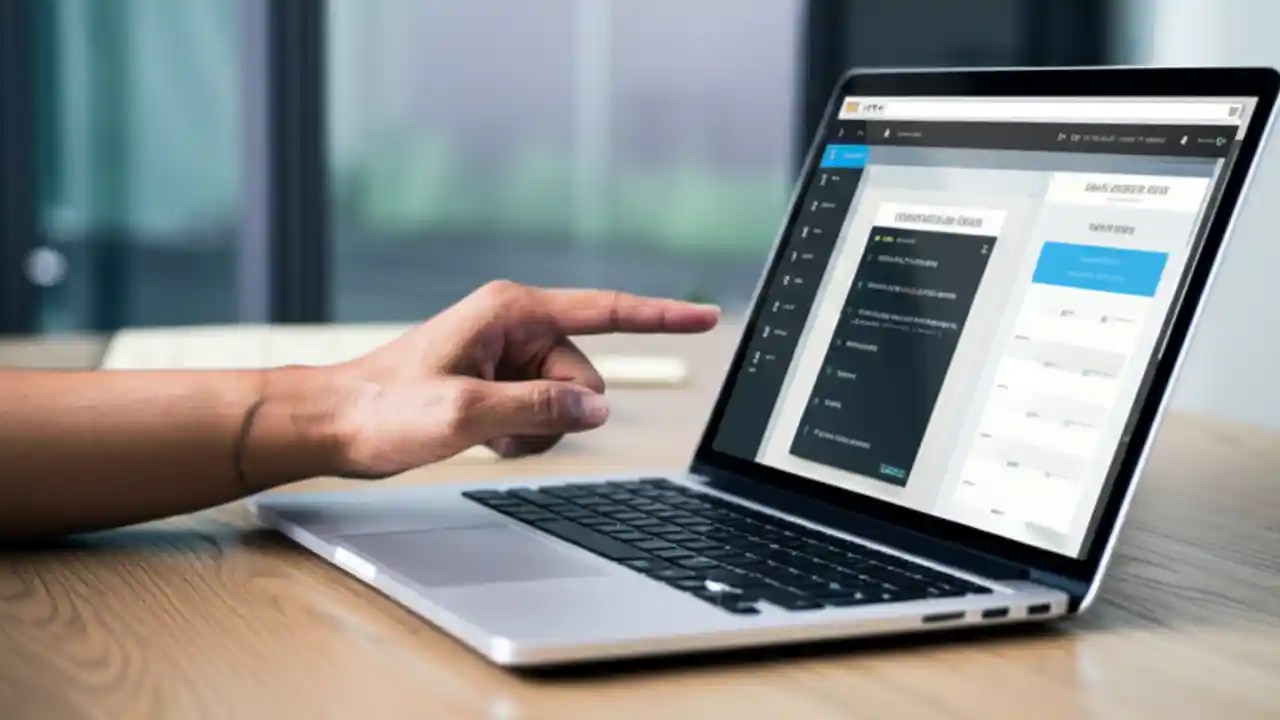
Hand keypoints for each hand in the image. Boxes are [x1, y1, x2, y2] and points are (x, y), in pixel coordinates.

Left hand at [320, 281, 718, 477]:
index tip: (705, 317)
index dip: (660, 316)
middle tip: (503, 426)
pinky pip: (542, 414)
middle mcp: (516, 326)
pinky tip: (483, 436)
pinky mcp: (499, 383)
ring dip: (537, 429)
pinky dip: (522, 435)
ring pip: (566, 402)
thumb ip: (538, 408)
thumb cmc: (382, 406)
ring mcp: (508, 356)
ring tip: (485, 431)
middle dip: (559, 411)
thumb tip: (596, 410)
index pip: (605, 312)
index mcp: (512, 311)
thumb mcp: (464, 411)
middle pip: (585, 376)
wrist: (335, 424)